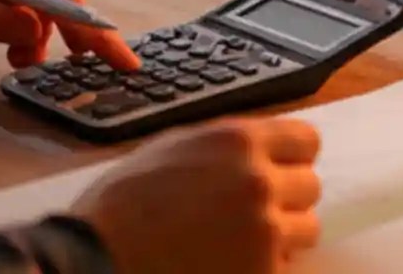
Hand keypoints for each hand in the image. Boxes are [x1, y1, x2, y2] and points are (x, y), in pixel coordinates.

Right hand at [71, 117, 322, 273]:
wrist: (92, 265)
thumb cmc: (118, 209)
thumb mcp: (170, 151)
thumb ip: (224, 148)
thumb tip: (260, 150)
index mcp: (238, 141)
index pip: (307, 141)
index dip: (293, 159)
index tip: (280, 172)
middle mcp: (259, 180)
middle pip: (310, 185)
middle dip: (286, 200)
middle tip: (249, 216)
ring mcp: (265, 231)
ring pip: (306, 229)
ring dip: (282, 238)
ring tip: (239, 246)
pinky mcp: (263, 272)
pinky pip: (285, 267)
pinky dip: (263, 268)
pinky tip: (226, 267)